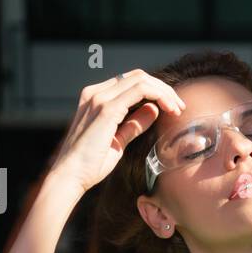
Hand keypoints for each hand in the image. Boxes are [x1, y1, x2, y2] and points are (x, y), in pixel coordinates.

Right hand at [47, 69, 183, 194]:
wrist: (71, 176)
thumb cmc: (91, 164)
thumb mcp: (118, 140)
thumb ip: (133, 124)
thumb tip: (153, 110)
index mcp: (95, 97)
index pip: (131, 82)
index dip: (156, 91)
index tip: (173, 108)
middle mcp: (95, 93)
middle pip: (138, 76)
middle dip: (164, 89)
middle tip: (180, 107)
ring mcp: (99, 98)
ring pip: (141, 80)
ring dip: (164, 92)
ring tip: (177, 109)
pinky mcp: (106, 109)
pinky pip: (140, 90)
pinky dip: (159, 96)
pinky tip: (169, 110)